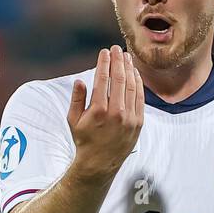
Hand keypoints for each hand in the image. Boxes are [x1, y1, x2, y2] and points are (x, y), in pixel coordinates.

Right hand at [67, 45, 143, 181]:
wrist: (100, 164)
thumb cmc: (84, 140)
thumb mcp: (73, 121)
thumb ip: (76, 99)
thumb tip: (80, 80)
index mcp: (98, 111)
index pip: (103, 79)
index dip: (104, 62)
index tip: (105, 52)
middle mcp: (116, 113)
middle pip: (120, 78)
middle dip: (118, 60)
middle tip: (117, 48)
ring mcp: (129, 118)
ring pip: (132, 86)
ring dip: (130, 69)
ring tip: (126, 57)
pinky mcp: (138, 123)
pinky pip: (140, 98)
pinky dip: (138, 83)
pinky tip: (134, 73)